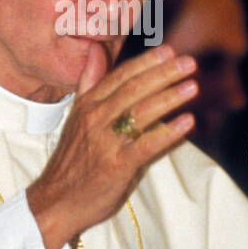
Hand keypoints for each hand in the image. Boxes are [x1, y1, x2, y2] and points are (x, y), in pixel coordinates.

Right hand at [27, 43, 196, 248]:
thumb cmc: (72, 159)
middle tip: (190, 63)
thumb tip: (95, 48)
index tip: (169, 51)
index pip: (120, 76)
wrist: (55, 201)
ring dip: (168, 98)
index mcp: (88, 105)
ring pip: (140, 113)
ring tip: (192, 87)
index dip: (145, 62)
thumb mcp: (76, 115)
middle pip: (134, 90)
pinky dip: (167, 133)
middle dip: (163, 74)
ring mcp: (105, 142)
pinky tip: (187, 123)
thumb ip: (89, 81)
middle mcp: (96, 118)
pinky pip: (145, 145)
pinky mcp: (116, 166)